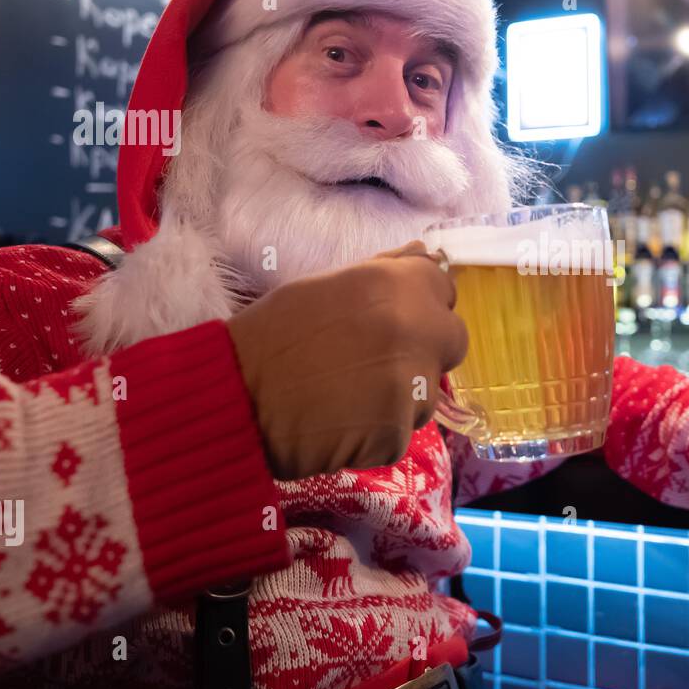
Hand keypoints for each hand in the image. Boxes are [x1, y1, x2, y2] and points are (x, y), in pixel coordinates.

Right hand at [227, 241, 467, 480]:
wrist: (235, 396)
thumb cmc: (273, 334)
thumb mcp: (326, 285)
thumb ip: (385, 272)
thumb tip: (425, 255)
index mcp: (398, 285)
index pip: (444, 289)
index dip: (423, 304)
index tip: (397, 317)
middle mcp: (416, 331)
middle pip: (453, 341)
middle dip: (427, 349)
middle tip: (379, 360)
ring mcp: (411, 386)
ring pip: (427, 391)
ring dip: (400, 395)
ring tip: (347, 394)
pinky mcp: (397, 434)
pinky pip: (400, 431)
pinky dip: (377, 432)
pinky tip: (340, 422)